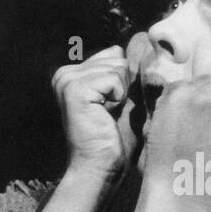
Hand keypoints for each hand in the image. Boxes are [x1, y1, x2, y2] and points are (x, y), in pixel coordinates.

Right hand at [50, 45, 136, 181]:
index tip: (112, 107)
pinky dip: (118, 99)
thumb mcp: (124, 98)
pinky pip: (114, 79)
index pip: (115, 54)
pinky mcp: (74, 89)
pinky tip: (104, 116)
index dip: (124, 82)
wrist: (101, 167)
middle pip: (117, 58)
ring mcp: (66, 79)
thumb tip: (146, 45)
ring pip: (117, 68)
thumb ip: (128, 72)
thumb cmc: (115, 138)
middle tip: (110, 113)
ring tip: (106, 116)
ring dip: (121, 95)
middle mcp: (64, 73)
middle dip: (123, 87)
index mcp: (73, 73)